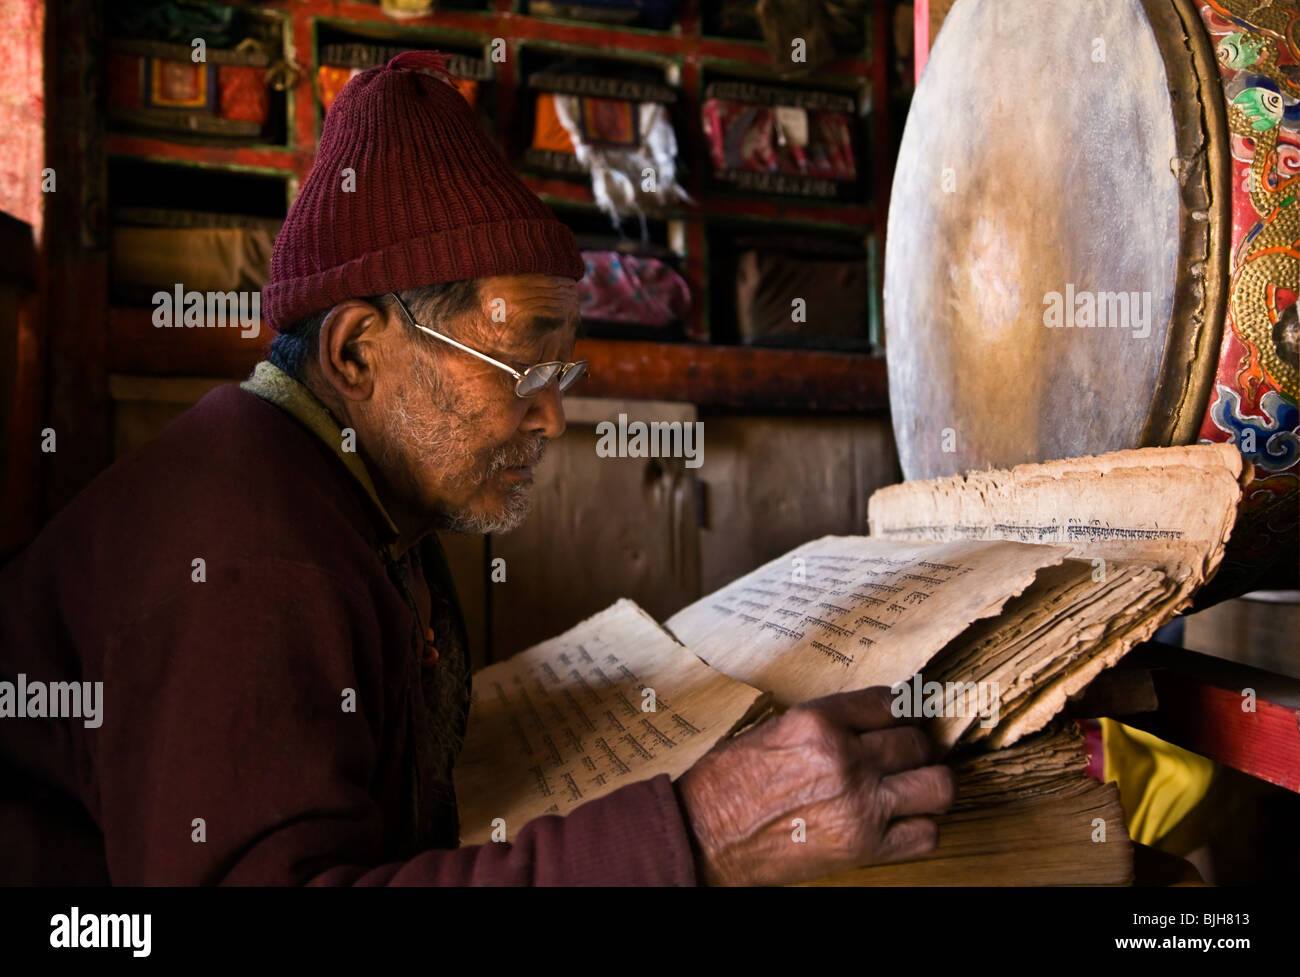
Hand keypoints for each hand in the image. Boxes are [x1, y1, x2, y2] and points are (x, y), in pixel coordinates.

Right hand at [675, 686, 954, 884]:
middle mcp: (845, 757)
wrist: (705, 834)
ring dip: (929, 786)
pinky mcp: (864, 848)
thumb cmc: (730, 781)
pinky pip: (926, 835)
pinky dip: (921, 829)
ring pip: (938, 786)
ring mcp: (860, 804)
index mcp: (818, 720)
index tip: (902, 719)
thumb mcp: (776, 730)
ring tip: (914, 788)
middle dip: (915, 750)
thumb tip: (874, 720)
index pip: (890, 702)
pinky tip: (902, 823)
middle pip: (918, 743)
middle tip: (905, 758)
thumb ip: (828, 722)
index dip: (901, 711)